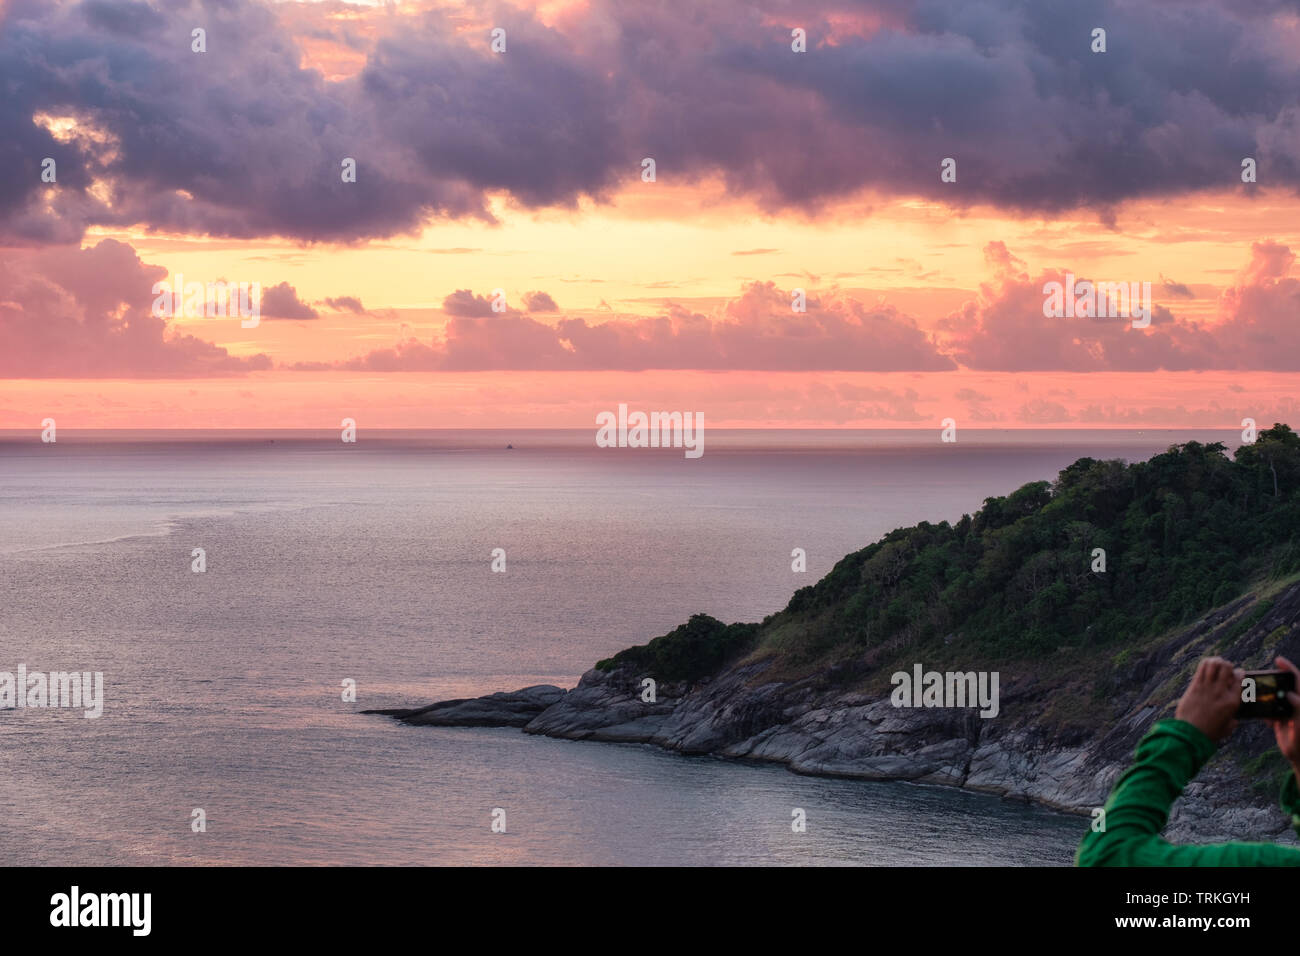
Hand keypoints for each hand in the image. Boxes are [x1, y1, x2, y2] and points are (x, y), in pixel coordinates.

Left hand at [1174, 657, 1241, 742]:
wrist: (1190, 733)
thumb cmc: (1210, 733)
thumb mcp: (1228, 728)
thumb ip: (1233, 720)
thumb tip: (1234, 718)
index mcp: (1233, 702)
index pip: (1240, 679)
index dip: (1240, 673)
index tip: (1237, 674)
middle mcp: (1221, 692)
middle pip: (1227, 668)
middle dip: (1227, 665)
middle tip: (1224, 670)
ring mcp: (1207, 687)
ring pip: (1214, 664)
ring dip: (1216, 662)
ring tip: (1216, 665)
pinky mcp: (1194, 686)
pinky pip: (1201, 668)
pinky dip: (1206, 663)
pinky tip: (1207, 665)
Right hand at [1270, 656, 1299, 771]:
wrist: (1299, 758)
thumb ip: (1298, 709)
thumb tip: (1290, 694)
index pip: (1298, 682)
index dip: (1289, 669)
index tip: (1278, 661)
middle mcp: (1296, 704)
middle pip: (1284, 686)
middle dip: (1272, 683)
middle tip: (1260, 679)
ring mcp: (1288, 711)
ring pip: (1274, 698)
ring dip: (1265, 700)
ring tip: (1260, 704)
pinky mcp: (1280, 718)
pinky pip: (1269, 710)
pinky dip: (1264, 713)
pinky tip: (1266, 721)